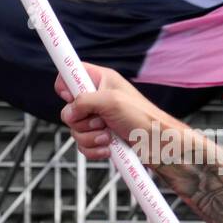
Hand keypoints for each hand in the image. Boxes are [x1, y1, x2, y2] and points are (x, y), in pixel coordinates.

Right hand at [54, 63, 171, 162]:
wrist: (157, 144)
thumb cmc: (144, 118)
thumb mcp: (112, 102)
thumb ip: (84, 102)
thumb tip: (68, 111)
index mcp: (101, 81)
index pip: (71, 73)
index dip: (66, 85)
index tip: (71, 96)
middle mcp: (96, 99)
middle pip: (68, 109)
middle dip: (82, 120)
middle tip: (100, 120)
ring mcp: (96, 119)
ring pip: (74, 130)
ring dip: (90, 137)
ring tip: (108, 135)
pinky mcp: (98, 137)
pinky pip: (82, 145)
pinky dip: (93, 149)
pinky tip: (108, 146)